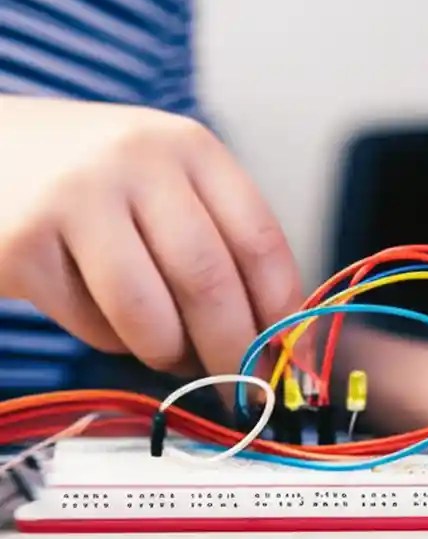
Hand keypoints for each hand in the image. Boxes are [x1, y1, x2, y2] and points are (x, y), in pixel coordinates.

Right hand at [0, 96, 301, 376]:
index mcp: (189, 146)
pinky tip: (105, 319)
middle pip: (210, 282)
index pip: (259, 240)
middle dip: (234, 352)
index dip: (282, 311)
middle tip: (242, 392)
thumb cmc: (86, 177)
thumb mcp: (161, 179)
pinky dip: (111, 341)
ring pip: (151, 314)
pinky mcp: (23, 244)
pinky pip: (91, 323)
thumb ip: (215, 237)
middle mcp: (138, 162)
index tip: (290, 357)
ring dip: (170, 356)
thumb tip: (274, 335)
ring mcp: (76, 199)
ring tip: (171, 359)